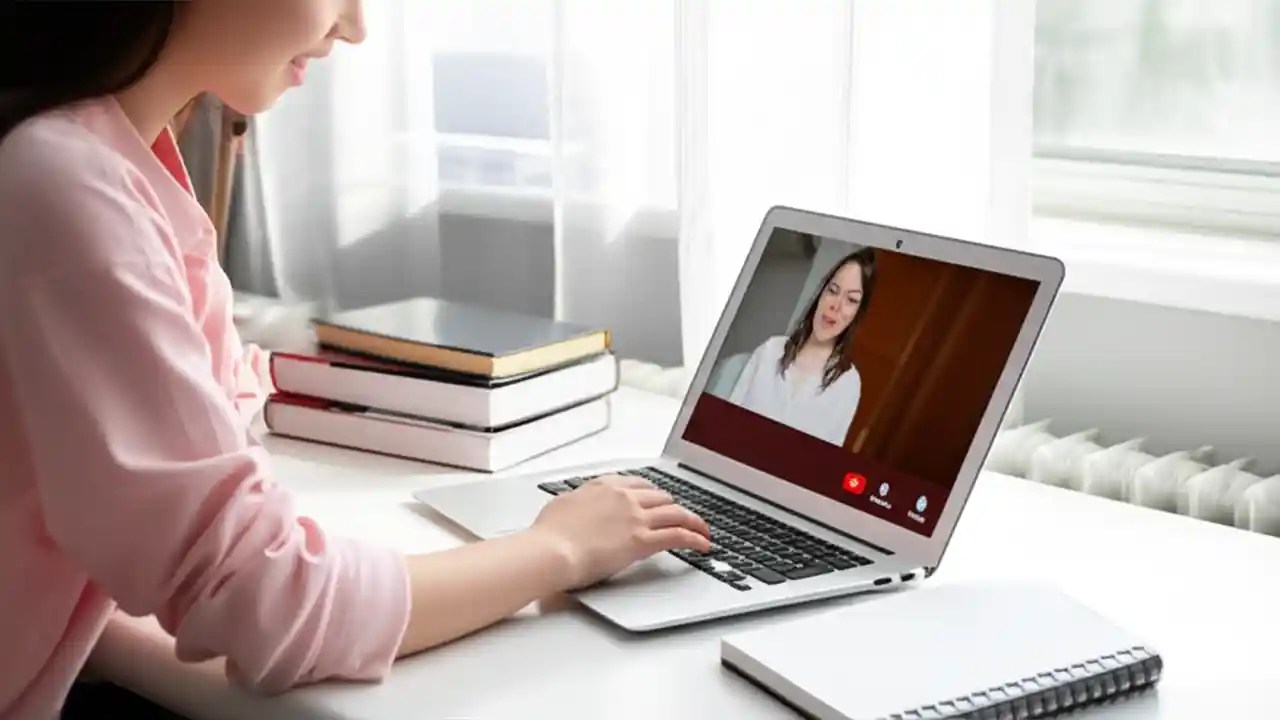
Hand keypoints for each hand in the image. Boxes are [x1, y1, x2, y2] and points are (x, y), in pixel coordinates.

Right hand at [529, 474, 710, 589]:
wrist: (549, 551)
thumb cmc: (548, 534)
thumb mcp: (562, 505)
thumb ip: (579, 501)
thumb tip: (580, 504)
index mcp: (604, 486)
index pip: (640, 484)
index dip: (654, 494)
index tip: (659, 501)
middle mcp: (624, 496)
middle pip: (662, 497)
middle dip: (674, 507)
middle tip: (681, 518)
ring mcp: (635, 517)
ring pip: (676, 512)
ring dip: (693, 521)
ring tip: (702, 531)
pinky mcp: (642, 540)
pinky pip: (678, 535)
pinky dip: (695, 538)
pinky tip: (703, 544)